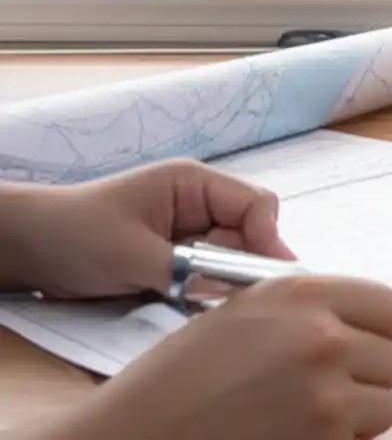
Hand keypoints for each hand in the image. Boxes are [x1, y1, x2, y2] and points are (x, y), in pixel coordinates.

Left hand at [0, 158, 294, 297]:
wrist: (27, 249)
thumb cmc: (75, 235)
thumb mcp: (133, 254)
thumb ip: (190, 272)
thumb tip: (238, 292)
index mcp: (194, 184)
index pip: (257, 206)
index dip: (267, 240)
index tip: (262, 279)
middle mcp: (200, 205)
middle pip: (252, 234)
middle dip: (245, 266)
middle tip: (227, 296)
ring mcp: (191, 233)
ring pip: (233, 260)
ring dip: (223, 282)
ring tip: (200, 301)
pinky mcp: (179, 260)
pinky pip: (210, 276)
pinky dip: (206, 292)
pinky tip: (191, 304)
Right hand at [35, 276, 391, 439]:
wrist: (136, 435)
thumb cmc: (179, 378)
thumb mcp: (243, 313)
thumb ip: (306, 310)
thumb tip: (362, 323)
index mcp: (301, 295)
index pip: (390, 307)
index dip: (379, 330)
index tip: (365, 344)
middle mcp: (321, 338)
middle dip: (366, 376)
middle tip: (325, 387)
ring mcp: (326, 395)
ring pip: (385, 404)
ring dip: (357, 415)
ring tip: (306, 415)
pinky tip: (294, 435)